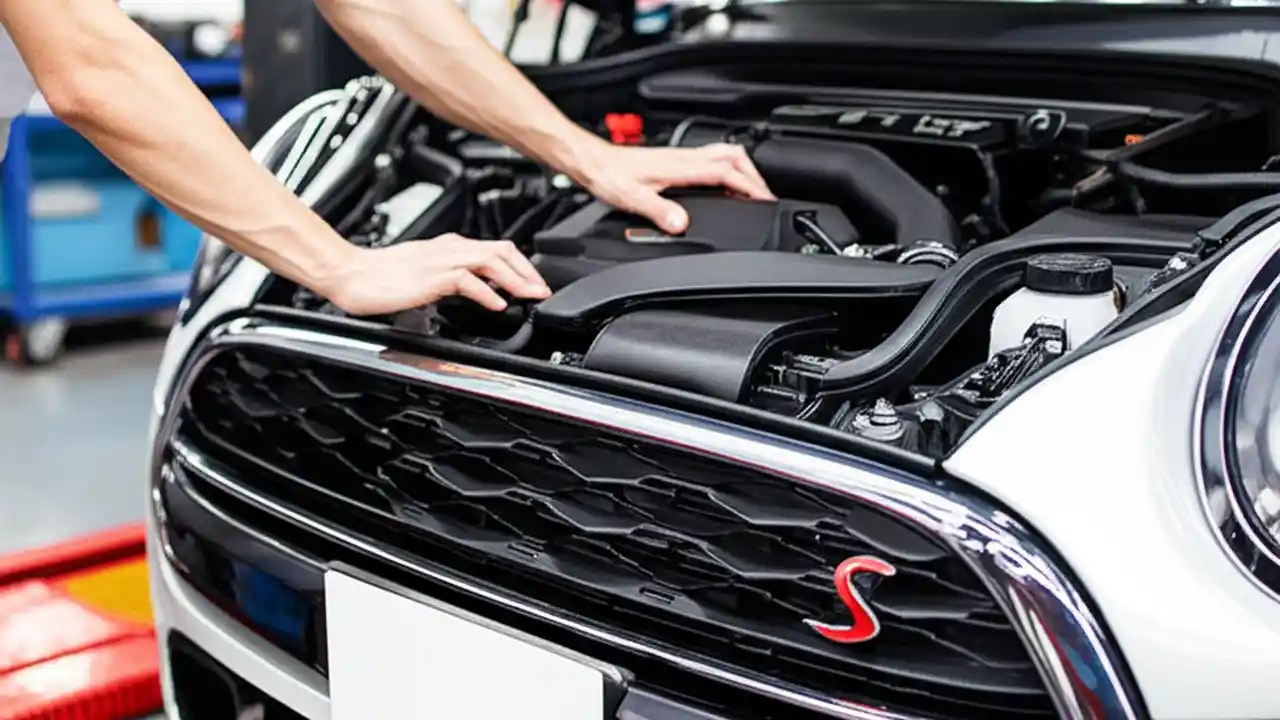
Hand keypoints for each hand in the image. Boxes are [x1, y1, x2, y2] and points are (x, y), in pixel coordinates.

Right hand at [322, 234, 549, 315]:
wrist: (349, 274)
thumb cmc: (379, 277)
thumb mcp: (423, 275)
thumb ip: (450, 278)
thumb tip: (477, 291)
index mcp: (447, 246)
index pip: (495, 248)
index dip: (520, 265)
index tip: (534, 284)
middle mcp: (448, 248)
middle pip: (501, 250)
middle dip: (528, 271)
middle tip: (542, 291)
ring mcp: (440, 260)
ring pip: (491, 261)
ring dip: (516, 279)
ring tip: (530, 296)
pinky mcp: (430, 276)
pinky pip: (467, 280)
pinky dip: (487, 291)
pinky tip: (498, 304)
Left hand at [573, 141, 775, 233]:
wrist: (593, 162)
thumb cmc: (609, 177)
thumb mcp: (632, 199)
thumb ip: (659, 212)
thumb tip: (681, 224)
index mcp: (680, 167)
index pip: (726, 173)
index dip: (749, 186)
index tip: (764, 199)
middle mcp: (684, 158)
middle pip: (733, 157)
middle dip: (754, 175)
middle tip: (765, 195)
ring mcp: (680, 157)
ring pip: (724, 154)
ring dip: (743, 169)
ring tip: (752, 188)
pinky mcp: (675, 160)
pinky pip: (711, 158)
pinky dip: (727, 169)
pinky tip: (723, 182)